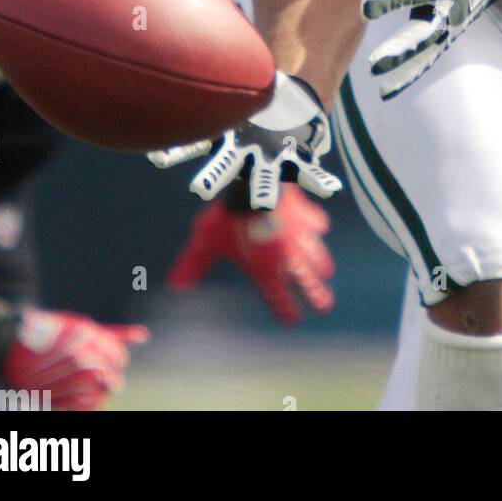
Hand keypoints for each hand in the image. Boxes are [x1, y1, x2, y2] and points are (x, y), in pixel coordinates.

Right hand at [0, 308, 147, 410]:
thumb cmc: (49, 331)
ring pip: (86, 392)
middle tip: (114, 384)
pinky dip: (80, 409)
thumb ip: (111, 334)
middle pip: (101, 374)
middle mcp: (67, 354)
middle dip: (111, 380)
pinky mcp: (39, 392)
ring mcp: (52, 373)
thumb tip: (144, 336)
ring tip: (102, 394)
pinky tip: (87, 405)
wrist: (3, 340)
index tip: (120, 363)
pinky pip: (66, 407)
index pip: (111, 353)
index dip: (119, 360)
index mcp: (78, 334)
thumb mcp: (79, 326)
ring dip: (98, 396)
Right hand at [147, 72, 342, 209]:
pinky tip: (331, 186)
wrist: (289, 100)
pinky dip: (319, 180)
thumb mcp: (235, 59)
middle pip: (221, 168)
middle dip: (213, 176)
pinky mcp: (300, 160)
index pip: (190, 146)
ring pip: (263, 181)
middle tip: (201, 187)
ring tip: (263, 201)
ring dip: (263, 190)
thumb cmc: (258, 81)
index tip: (158, 159)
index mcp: (222, 134)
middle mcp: (242, 152)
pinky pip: (310, 173)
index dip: (173, 153)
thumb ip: (217, 32)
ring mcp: (270, 159)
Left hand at [167, 187, 333, 324]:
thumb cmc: (229, 215)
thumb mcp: (206, 241)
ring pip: (317, 255)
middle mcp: (288, 258)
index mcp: (266, 271)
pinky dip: (318, 226)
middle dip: (317, 295)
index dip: (286, 311)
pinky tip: (319, 227)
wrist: (256, 182)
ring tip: (326, 271)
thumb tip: (175, 286)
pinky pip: (317, 222)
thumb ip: (193, 264)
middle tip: (324, 305)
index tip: (292, 319)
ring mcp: (301, 235)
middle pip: (309, 283)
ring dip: (321, 264)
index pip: (279, 300)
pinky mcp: (306, 213)